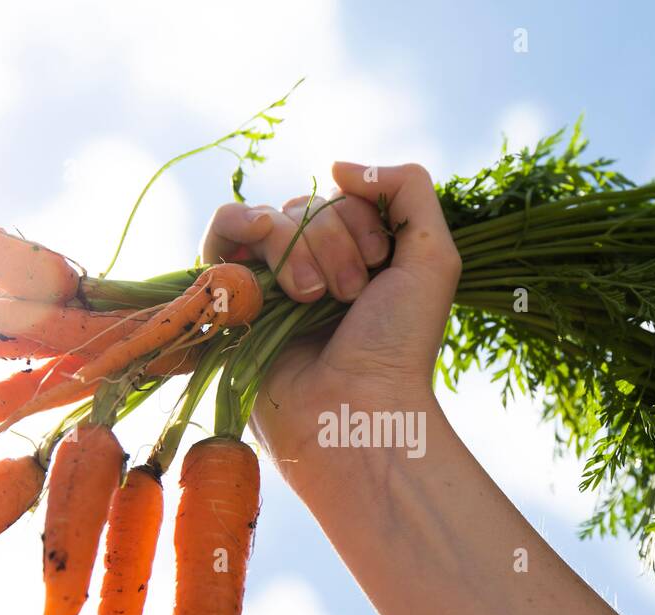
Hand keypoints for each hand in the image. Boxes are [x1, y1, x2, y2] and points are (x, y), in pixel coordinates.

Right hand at [200, 162, 460, 470]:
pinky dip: (241, 225)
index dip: (361, 221)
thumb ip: (408, 188)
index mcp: (356, 259)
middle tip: (351, 297)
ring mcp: (268, 284)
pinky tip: (263, 248)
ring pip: (270, 219)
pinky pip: (221, 231)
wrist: (354, 410)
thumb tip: (336, 165)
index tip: (379, 268)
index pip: (342, 197)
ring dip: (297, 248)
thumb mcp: (433, 255)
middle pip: (306, 206)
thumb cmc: (399, 345)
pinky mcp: (228, 299)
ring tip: (313, 298)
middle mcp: (311, 268)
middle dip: (333, 242)